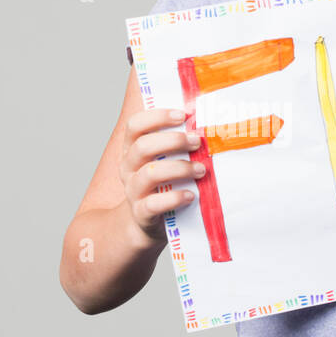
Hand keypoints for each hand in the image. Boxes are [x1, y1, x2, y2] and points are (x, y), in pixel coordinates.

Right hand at [119, 107, 205, 242]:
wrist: (146, 221)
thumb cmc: (162, 183)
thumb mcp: (164, 160)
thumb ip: (177, 144)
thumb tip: (208, 124)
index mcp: (131, 149)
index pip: (135, 125)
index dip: (157, 117)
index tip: (182, 115)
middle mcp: (127, 167)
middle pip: (143, 147)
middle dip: (173, 141)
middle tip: (197, 142)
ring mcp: (132, 190)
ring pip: (150, 174)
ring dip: (179, 168)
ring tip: (201, 170)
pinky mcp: (141, 212)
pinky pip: (154, 203)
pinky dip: (174, 198)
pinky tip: (191, 195)